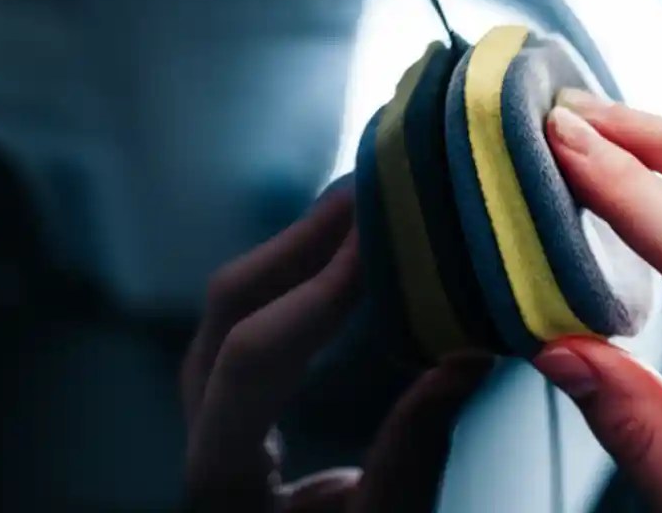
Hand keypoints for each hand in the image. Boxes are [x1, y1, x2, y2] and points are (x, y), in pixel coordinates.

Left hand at [181, 182, 491, 511]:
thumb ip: (412, 452)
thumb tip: (462, 356)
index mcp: (218, 477)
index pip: (253, 355)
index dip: (316, 288)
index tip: (376, 235)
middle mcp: (199, 433)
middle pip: (227, 310)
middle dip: (300, 240)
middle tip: (371, 185)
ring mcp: (209, 415)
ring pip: (234, 308)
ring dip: (297, 249)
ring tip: (365, 205)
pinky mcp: (233, 407)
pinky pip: (253, 323)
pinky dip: (299, 279)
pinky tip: (347, 256)